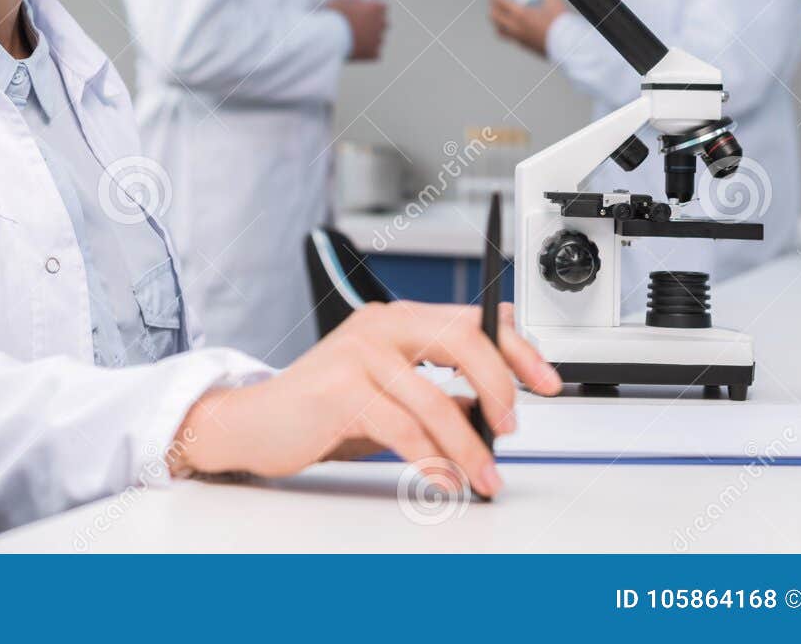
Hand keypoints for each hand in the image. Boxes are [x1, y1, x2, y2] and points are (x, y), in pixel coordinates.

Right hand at [170, 302, 561, 497]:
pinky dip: (432, 462)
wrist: (254, 423)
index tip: (546, 383)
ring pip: (437, 400)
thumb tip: (493, 416)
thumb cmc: (324, 410)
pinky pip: (404, 430)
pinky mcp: (341, 390)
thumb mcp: (392, 397)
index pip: (475, 319)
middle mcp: (382, 325)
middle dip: (500, 389)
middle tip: (512, 430)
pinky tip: (443, 481)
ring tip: (482, 477)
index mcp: (400, 319)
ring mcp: (359, 354)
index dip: (519, 349)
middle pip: (465, 341)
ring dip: (468, 448)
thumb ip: (439, 396)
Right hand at [325, 0, 387, 60]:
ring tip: (353, 40)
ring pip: (379, 38)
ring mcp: (379, 39)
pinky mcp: (374, 53)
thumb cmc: (333, 16)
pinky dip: (368, 52)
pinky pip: (375, 53)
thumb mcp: (341, 0)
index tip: (360, 13)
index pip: (381, 7)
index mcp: (377, 7)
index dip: (370, 10)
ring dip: (370, 39)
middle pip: (383, 23)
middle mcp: (382, 22)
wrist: (329, 37)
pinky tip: (355, 50)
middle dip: (373, 24)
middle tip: (357, 27)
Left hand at [488, 0, 563, 56]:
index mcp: (521, 15)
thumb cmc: (560, 26)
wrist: (566, 45)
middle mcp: (516, 27)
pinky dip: (507, 31)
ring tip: (498, 16)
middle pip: (494, 17)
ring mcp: (518, 38)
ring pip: (499, 30)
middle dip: (492, 7)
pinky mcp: (524, 46)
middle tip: (494, 2)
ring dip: (496, 21)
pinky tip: (512, 28)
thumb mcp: (555, 2)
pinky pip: (509, 38)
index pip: (501, 2)